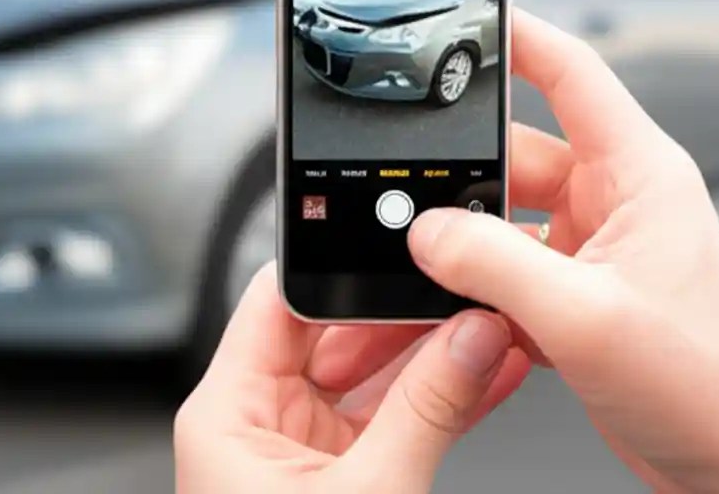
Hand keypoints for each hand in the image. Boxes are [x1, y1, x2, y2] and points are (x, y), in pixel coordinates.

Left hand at [175, 266, 529, 492]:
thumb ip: (427, 410)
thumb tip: (471, 339)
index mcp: (227, 410)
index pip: (281, 301)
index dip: (342, 264)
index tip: (405, 247)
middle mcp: (255, 421)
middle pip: (333, 332)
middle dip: (405, 312)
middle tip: (468, 290)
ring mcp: (298, 450)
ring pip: (369, 377)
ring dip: (430, 355)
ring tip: (491, 325)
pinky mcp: (335, 477)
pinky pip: (388, 419)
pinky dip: (434, 401)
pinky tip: (485, 375)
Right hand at [407, 9, 718, 490]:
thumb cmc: (705, 384)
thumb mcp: (586, 316)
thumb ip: (494, 263)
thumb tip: (426, 231)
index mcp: (638, 174)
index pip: (570, 74)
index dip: (516, 37)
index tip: (461, 16)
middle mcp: (613, 201)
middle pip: (511, 158)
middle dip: (458, 181)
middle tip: (409, 200)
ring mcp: (591, 250)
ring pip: (498, 223)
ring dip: (462, 249)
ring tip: (428, 271)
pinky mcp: (573, 296)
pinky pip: (503, 273)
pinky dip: (472, 292)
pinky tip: (452, 315)